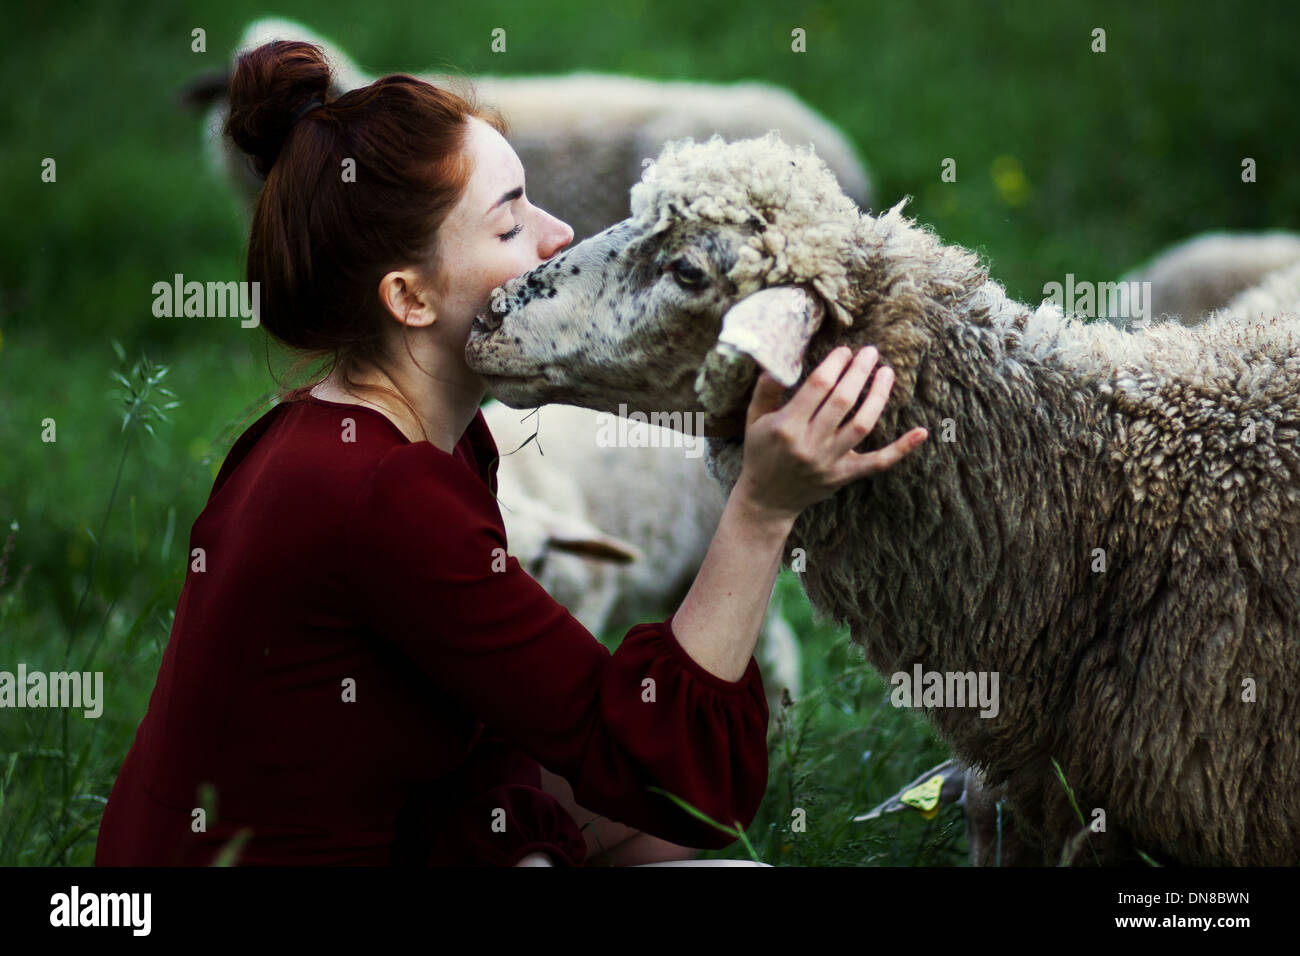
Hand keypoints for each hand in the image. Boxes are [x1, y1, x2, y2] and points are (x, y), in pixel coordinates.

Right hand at [733, 345, 926, 521]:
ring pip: (862, 424)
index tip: (845, 351)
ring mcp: (829, 461)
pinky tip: (921, 432)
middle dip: (859, 372)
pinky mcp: (844, 475)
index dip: (835, 365)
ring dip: (878, 396)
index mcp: (786, 426)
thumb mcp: (754, 420)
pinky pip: (878, 462)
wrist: (766, 501)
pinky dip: (901, 449)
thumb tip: (776, 361)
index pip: (817, 387)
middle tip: (870, 352)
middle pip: (843, 401)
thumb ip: (765, 390)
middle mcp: (809, 443)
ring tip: (886, 373)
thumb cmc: (760, 453)